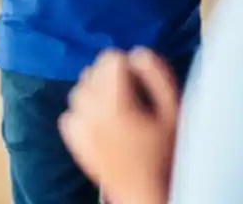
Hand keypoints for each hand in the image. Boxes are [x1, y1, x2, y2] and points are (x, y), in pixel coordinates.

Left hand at [60, 49, 178, 203]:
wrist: (149, 193)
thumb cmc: (167, 153)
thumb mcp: (173, 112)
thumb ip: (158, 77)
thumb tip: (138, 52)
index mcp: (117, 104)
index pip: (109, 60)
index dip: (127, 63)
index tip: (140, 78)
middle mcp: (92, 115)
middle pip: (92, 72)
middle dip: (110, 74)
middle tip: (131, 89)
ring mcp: (81, 131)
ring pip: (78, 92)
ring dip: (94, 89)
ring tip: (116, 101)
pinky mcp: (76, 145)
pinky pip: (69, 116)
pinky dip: (81, 112)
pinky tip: (99, 119)